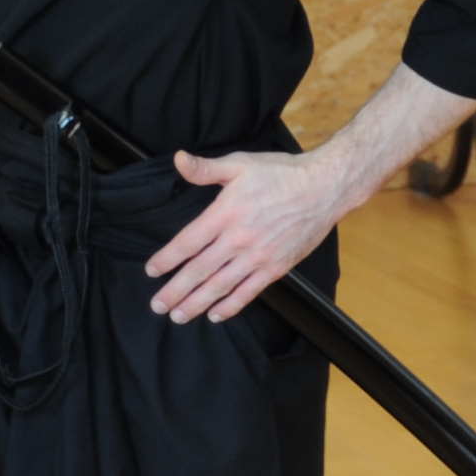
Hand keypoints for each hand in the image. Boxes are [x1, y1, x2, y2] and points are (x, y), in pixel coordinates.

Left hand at [142, 144, 353, 323]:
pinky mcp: (276, 267)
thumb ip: (206, 168)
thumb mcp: (240, 163)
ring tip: (179, 316)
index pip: (188, 242)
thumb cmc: (282, 173)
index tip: (151, 271)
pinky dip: (231, 306)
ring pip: (220, 286)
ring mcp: (258, 257)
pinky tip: (216, 314)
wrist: (324, 188)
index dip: (167, 259)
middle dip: (175, 291)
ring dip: (197, 303)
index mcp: (225, 213)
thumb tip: (178, 160)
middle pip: (199, 270)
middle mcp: (239, 239)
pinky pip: (248, 292)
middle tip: (157, 305)